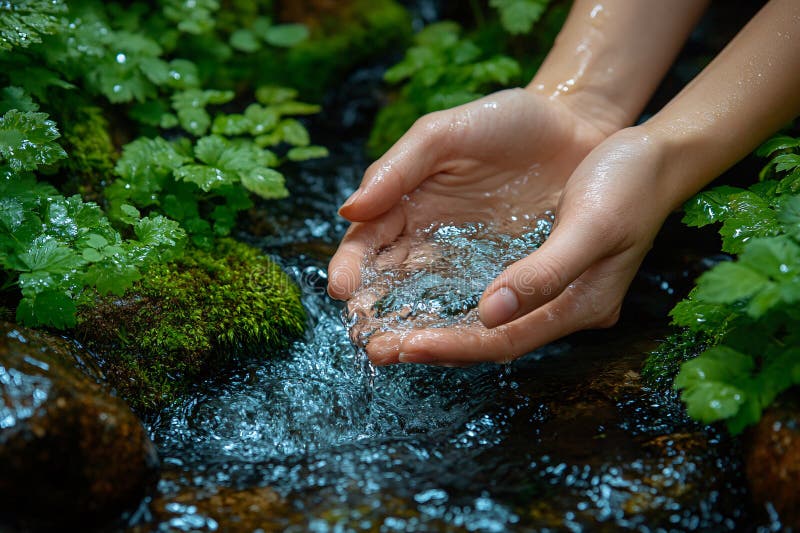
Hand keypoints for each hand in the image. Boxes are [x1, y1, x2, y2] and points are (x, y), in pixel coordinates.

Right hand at [328, 88, 621, 363]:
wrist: (576, 126)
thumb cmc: (506, 121)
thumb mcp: (445, 134)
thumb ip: (398, 168)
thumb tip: (348, 210)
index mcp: (406, 203)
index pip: (366, 242)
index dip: (351, 266)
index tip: (343, 289)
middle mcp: (430, 239)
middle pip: (390, 284)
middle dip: (374, 313)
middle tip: (366, 338)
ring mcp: (467, 262)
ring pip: (429, 303)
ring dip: (412, 328)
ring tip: (399, 352)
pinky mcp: (506, 277)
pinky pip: (479, 307)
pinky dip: (462, 327)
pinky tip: (452, 344)